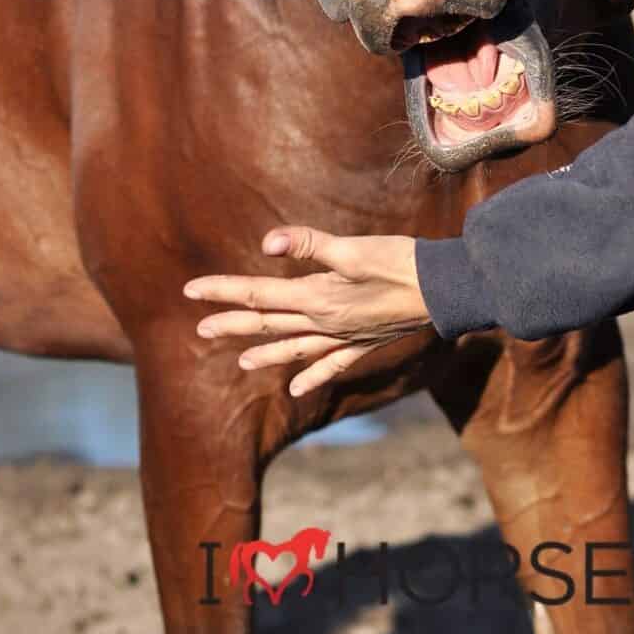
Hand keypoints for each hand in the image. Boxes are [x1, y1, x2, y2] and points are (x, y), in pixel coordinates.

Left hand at [183, 226, 432, 396]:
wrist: (443, 289)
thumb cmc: (400, 262)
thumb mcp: (353, 249)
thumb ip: (309, 245)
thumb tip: (268, 244)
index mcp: (317, 299)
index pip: (258, 296)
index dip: (223, 291)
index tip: (190, 290)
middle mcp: (325, 323)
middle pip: (270, 325)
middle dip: (233, 323)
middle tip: (201, 327)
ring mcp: (345, 337)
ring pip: (296, 348)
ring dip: (267, 353)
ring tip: (242, 360)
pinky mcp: (365, 341)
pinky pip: (331, 363)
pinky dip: (313, 376)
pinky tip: (298, 389)